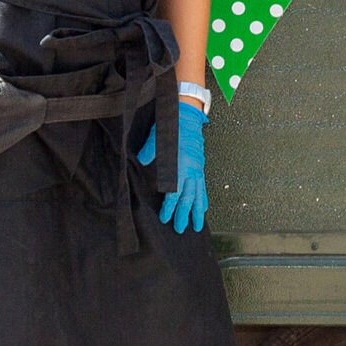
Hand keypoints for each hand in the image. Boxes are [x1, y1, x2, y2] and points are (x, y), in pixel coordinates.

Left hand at [159, 99, 208, 233]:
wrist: (188, 116)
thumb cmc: (171, 127)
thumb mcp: (157, 138)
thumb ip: (150, 152)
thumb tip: (141, 162)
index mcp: (180, 166)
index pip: (175, 192)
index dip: (170, 207)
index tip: (165, 219)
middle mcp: (191, 171)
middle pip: (188, 197)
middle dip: (184, 214)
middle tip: (180, 229)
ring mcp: (197, 169)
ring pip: (199, 195)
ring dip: (198, 211)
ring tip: (198, 225)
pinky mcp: (200, 167)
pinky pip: (203, 187)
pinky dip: (204, 199)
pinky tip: (204, 208)